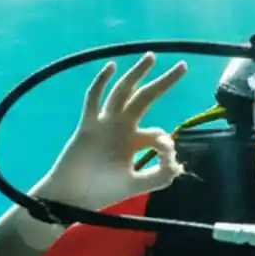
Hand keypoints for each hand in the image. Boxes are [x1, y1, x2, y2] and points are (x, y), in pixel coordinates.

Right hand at [36, 53, 187, 209]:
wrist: (72, 198)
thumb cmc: (101, 191)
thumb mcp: (135, 185)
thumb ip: (158, 177)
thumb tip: (176, 162)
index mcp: (135, 142)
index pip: (157, 132)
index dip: (166, 142)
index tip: (168, 158)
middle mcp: (122, 128)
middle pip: (145, 98)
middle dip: (163, 82)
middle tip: (182, 65)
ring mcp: (105, 123)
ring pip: (123, 92)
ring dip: (136, 74)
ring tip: (151, 57)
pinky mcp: (88, 125)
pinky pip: (94, 99)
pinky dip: (101, 83)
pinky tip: (112, 66)